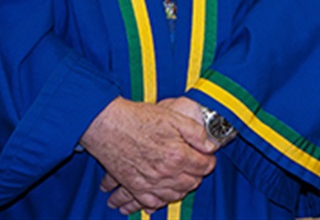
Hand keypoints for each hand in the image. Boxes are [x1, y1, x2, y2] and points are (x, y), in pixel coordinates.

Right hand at [81, 97, 217, 213]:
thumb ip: (196, 133)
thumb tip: (210, 146)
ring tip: (182, 178)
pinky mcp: (134, 186)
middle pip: (191, 183)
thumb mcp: (174, 118)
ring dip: (182, 188)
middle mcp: (165, 173)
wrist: (108, 125)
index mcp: (177, 155)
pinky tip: (163, 194)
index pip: (204, 167)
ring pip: (174, 195)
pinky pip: (151, 202)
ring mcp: (149, 182)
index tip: (207, 156)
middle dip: (197, 175)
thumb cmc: (139, 119)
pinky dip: (160, 200)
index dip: (209, 160)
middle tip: (196, 165)